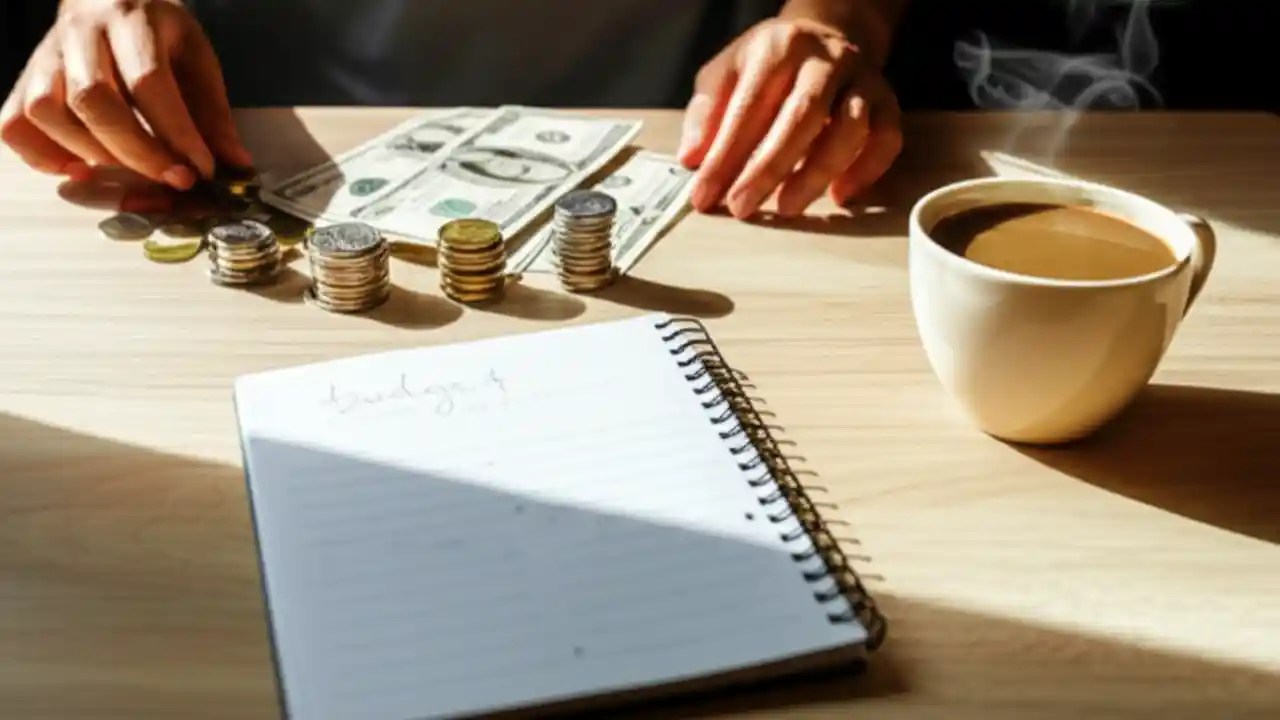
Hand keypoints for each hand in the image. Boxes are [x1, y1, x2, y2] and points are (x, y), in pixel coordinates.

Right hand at [0, 0, 251, 189]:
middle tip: (175, 180)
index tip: (201, 170)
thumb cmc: (159, 33)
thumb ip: (214, 113)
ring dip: (93, 155)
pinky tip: (81, 169)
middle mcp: (81, 33)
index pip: (149, 82)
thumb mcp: (197, 59)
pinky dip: (42, 156)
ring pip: (47, 111)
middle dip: (139, 152)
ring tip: (133, 171)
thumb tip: (236, 165)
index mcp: (133, 20)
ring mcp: (46, 55)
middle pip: (94, 100)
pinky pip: (14, 123)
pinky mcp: (27, 78)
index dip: (175, 133)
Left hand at [678, 17, 902, 218]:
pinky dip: (867, 170)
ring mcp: (861, 79)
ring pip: (850, 128)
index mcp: (776, 48)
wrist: (827, 32)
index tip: (704, 196)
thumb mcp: (726, 73)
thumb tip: (691, 159)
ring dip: (817, 173)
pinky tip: (839, 196)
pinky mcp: (887, 101)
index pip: (748, 107)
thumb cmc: (768, 64)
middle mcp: (823, 60)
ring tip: (787, 206)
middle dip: (768, 169)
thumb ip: (706, 112)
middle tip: (742, 208)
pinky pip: (887, 137)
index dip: (724, 156)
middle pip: (801, 117)